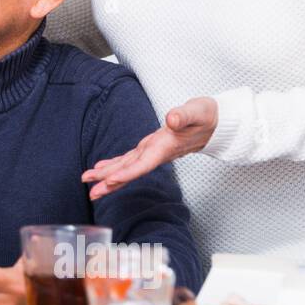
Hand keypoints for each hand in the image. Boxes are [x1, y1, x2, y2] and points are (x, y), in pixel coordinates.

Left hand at [81, 96, 217, 199]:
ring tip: (88, 181)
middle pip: (130, 171)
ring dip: (107, 175)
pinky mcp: (151, 147)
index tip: (110, 181)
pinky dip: (115, 164)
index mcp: (165, 148)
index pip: (143, 164)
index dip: (127, 173)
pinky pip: (130, 159)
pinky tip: (102, 168)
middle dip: (110, 182)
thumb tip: (172, 119)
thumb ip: (184, 116)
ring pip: (127, 167)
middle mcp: (156, 154)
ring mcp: (152, 152)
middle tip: (91, 193)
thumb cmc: (206, 117)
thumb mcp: (196, 112)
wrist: (215, 124)